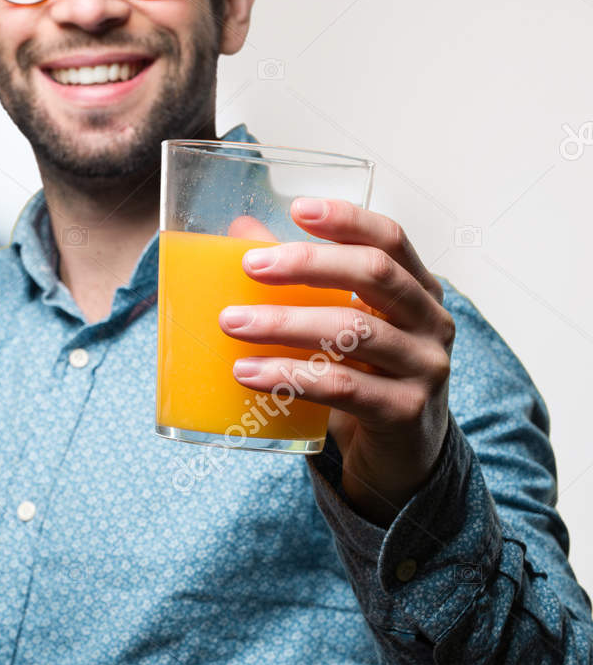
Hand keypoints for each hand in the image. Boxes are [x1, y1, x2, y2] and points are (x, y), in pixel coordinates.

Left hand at [217, 198, 454, 524]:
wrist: (401, 457)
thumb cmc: (363, 376)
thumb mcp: (339, 325)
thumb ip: (299, 280)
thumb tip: (240, 233)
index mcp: (417, 290)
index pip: (390, 240)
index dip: (347, 219)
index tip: (297, 208)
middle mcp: (432, 322)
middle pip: (374, 275)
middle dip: (307, 265)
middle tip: (249, 266)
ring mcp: (425, 368)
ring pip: (353, 331)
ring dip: (285, 322)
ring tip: (232, 322)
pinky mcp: (405, 412)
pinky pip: (343, 386)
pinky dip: (290, 376)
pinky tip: (249, 372)